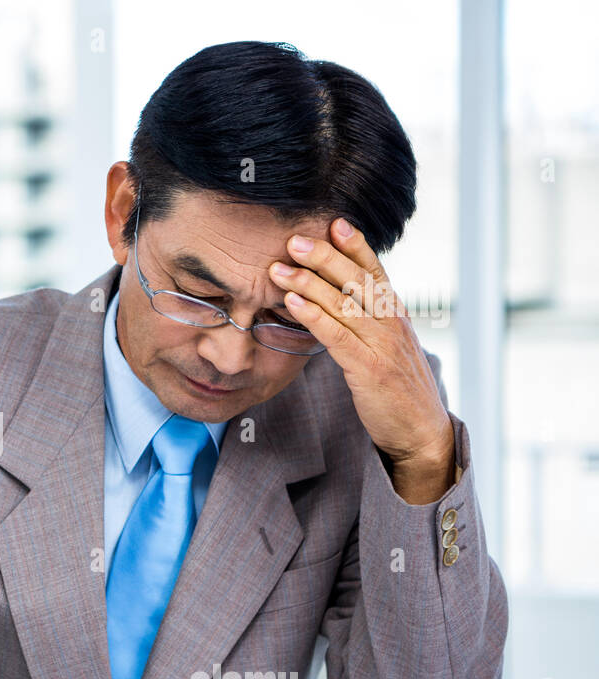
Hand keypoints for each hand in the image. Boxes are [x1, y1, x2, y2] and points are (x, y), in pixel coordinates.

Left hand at [268, 219, 455, 502]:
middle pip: (356, 280)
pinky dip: (314, 315)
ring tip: (280, 266)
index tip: (335, 221)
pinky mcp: (369, 368)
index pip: (375, 272)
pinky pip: (337, 334)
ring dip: (309, 282)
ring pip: (343, 303)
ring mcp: (382, 344)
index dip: (356, 245)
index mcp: (396, 316)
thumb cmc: (399, 392)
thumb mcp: (388, 351)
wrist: (422, 433)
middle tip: (294, 237)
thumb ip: (369, 325)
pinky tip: (293, 302)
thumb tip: (340, 306)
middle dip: (325, 255)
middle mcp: (392, 323)